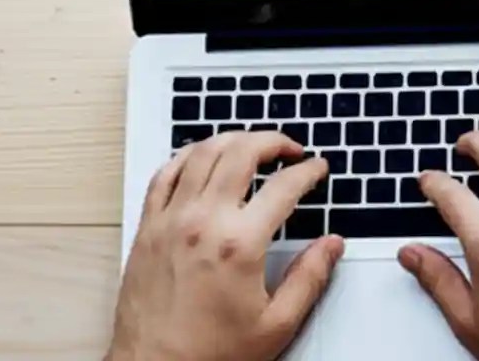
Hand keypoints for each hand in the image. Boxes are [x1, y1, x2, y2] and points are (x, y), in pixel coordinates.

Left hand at [107, 132, 343, 360]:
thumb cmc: (210, 354)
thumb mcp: (276, 324)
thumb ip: (309, 277)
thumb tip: (331, 245)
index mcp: (239, 245)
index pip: (284, 186)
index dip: (308, 171)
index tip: (317, 169)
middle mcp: (202, 223)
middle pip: (241, 153)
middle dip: (273, 141)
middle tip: (290, 149)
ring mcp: (169, 222)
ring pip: (201, 154)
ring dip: (232, 140)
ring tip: (252, 146)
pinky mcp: (147, 229)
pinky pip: (163, 174)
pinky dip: (187, 156)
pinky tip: (202, 158)